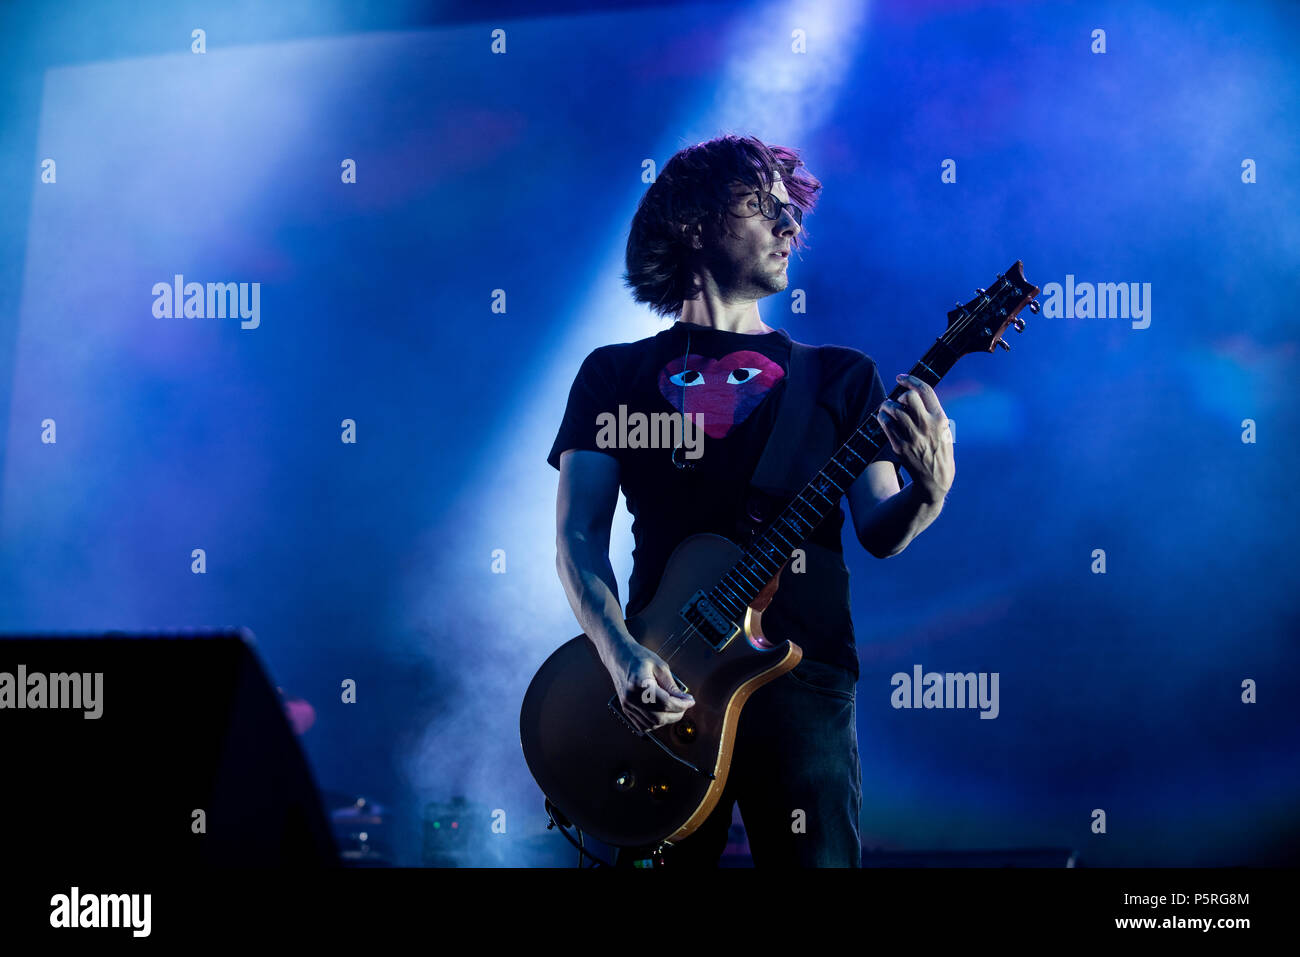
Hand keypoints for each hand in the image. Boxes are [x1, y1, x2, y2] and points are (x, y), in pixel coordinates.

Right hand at [604, 639, 694, 732]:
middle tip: (684, 704)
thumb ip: (672, 686)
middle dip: (676, 713)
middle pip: (659, 717)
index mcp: (640, 684)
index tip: (690, 701)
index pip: (666, 703)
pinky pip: (643, 725)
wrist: (619, 657)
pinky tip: (661, 712)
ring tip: (674, 707)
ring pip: (652, 724)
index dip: (681, 705)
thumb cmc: (638, 657)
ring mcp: (627, 705)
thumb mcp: (660, 667)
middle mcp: (631, 698)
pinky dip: (655, 722)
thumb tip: (684, 700)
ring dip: (667, 719)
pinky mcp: (626, 709)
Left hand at [876, 373, 953, 502]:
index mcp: (940, 418)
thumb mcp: (944, 429)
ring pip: (894, 410)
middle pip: (909, 397)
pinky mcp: (901, 447)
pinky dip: (882, 418)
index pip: (925, 390)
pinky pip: (887, 425)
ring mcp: (914, 437)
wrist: (935, 478)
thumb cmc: (939, 449)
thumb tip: (913, 394)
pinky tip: (883, 417)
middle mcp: (927, 426)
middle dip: (900, 395)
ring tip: (886, 407)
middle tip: (897, 400)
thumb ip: (932, 413)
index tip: (901, 377)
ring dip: (887, 406)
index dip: (911, 379)